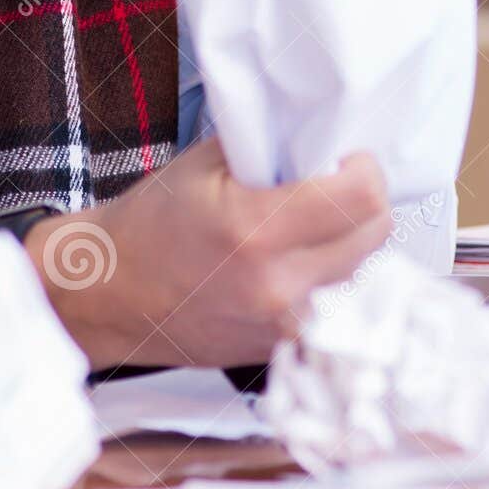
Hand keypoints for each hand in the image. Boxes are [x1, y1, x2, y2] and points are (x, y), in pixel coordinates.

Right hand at [24, 138, 391, 370]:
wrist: (113, 293)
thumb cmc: (152, 222)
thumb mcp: (204, 164)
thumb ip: (271, 149)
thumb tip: (327, 140)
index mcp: (256, 230)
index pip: (362, 199)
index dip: (363, 168)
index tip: (343, 158)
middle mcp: (281, 285)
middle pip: (375, 235)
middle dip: (361, 201)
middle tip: (329, 186)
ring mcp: (285, 325)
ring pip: (363, 271)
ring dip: (346, 241)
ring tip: (304, 225)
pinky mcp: (285, 348)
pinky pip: (336, 303)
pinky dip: (325, 276)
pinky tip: (289, 261)